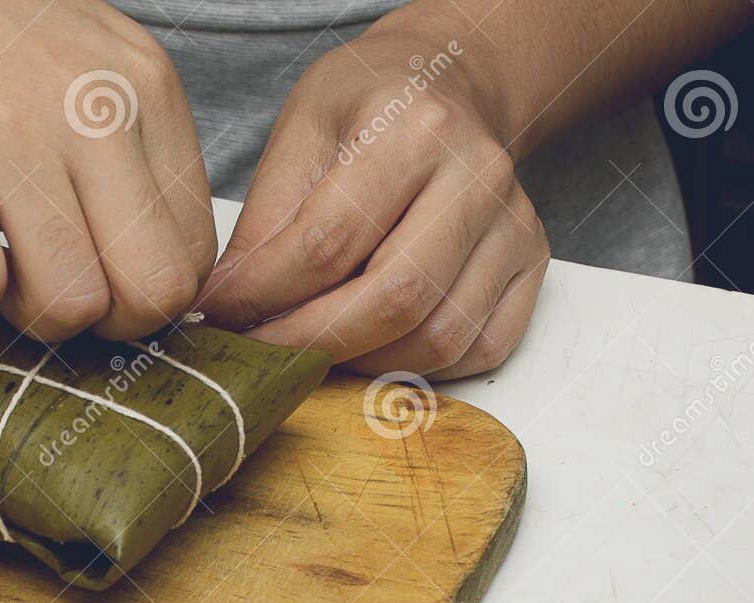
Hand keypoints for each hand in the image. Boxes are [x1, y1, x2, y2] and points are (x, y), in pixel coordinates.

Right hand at [0, 0, 215, 338]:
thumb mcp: (94, 64)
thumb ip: (134, 152)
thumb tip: (153, 270)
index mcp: (148, 92)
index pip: (195, 252)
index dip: (152, 298)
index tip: (108, 286)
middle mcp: (97, 110)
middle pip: (153, 292)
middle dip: (108, 326)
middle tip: (62, 295)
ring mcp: (15, 130)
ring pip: (72, 302)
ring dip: (32, 316)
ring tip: (4, 274)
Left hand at [198, 19, 546, 380]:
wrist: (450, 83)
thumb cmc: (370, 106)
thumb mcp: (301, 130)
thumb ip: (266, 221)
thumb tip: (227, 308)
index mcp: (414, 128)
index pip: (328, 244)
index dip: (264, 296)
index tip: (221, 318)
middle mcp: (478, 176)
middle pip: (393, 300)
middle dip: (313, 343)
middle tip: (264, 355)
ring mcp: (515, 225)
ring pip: (438, 338)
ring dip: (365, 362)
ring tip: (314, 347)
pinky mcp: (533, 264)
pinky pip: (479, 349)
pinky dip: (419, 367)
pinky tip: (375, 345)